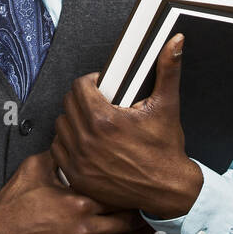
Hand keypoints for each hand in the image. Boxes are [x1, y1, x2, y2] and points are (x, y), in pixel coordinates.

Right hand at [0, 150, 153, 233]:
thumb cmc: (11, 206)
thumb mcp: (34, 169)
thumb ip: (59, 155)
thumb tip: (73, 141)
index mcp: (78, 202)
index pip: (118, 196)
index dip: (133, 191)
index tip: (143, 183)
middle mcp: (85, 228)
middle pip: (127, 222)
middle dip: (142, 213)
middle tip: (154, 204)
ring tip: (151, 226)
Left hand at [50, 33, 203, 218]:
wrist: (167, 190)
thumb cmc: (165, 150)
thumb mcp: (167, 105)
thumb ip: (168, 69)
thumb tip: (175, 42)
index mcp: (104, 120)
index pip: (79, 87)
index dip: (90, 82)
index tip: (101, 86)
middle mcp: (87, 140)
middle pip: (68, 105)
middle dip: (81, 99)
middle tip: (97, 102)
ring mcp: (80, 160)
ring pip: (61, 126)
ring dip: (72, 120)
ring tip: (91, 121)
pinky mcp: (77, 177)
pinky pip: (58, 150)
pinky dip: (67, 143)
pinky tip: (84, 141)